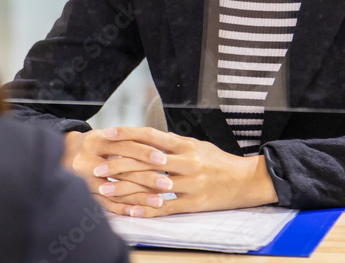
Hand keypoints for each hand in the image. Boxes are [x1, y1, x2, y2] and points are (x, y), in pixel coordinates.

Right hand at [63, 128, 172, 214]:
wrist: (63, 154)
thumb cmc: (93, 144)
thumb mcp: (106, 135)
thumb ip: (128, 140)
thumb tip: (160, 145)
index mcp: (95, 140)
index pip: (124, 146)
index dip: (144, 152)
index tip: (164, 159)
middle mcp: (87, 160)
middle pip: (122, 170)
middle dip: (147, 178)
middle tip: (168, 184)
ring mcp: (84, 179)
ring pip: (115, 190)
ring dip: (139, 197)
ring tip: (159, 202)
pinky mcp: (84, 194)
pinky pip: (105, 204)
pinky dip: (123, 209)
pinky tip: (138, 212)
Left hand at [94, 127, 278, 216]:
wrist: (246, 180)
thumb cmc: (219, 161)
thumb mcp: (197, 145)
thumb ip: (172, 144)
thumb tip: (147, 139)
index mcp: (185, 145)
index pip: (151, 135)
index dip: (127, 134)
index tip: (107, 134)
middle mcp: (186, 162)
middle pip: (146, 161)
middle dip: (118, 164)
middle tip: (97, 167)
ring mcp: (190, 183)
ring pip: (151, 185)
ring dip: (125, 188)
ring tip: (105, 190)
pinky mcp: (194, 203)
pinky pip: (166, 207)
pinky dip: (146, 210)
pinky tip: (129, 212)